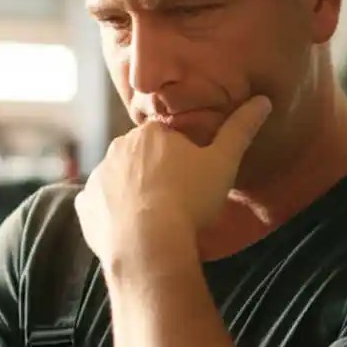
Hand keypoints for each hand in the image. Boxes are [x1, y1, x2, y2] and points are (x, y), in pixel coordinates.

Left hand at [73, 96, 272, 269]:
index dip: (183, 160)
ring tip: (155, 220)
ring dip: (133, 194)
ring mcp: (97, 177)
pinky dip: (112, 215)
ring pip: (119, 180)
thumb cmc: (189, 201)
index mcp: (150, 133)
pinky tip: (130, 230)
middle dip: (156, 174)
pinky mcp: (85, 206)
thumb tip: (262, 100)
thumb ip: (241, 130)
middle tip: (177, 202)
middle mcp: (117, 148)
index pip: (168, 138)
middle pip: (141, 158)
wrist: (148, 245)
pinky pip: (99, 206)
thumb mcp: (223, 163)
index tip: (193, 182)